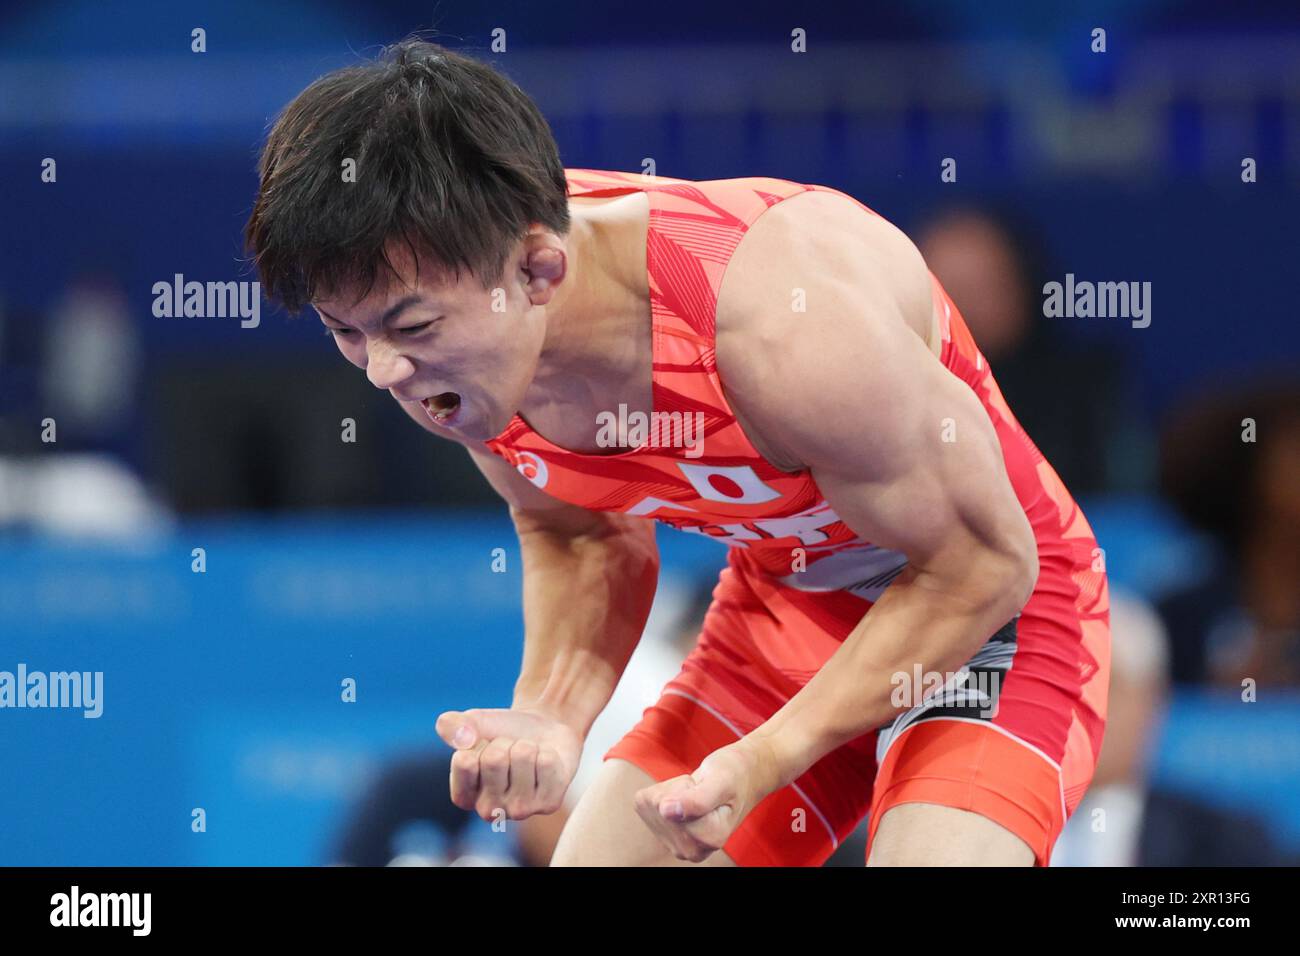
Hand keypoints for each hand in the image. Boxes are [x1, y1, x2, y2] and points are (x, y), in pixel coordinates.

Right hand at [435, 707, 582, 821]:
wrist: (542, 729)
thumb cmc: (501, 731)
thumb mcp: (472, 723)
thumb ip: (452, 726)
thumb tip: (463, 739)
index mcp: (463, 797)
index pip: (465, 762)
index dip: (477, 742)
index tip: (485, 746)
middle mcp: (489, 811)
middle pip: (495, 759)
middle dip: (504, 743)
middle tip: (510, 749)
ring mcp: (520, 811)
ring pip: (522, 756)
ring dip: (527, 746)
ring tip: (528, 756)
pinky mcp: (549, 803)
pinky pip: (547, 762)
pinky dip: (547, 752)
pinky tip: (545, 762)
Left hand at [632, 736, 780, 862]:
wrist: (743, 777)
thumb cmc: (735, 775)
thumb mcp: (721, 781)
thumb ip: (697, 800)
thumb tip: (666, 811)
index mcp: (709, 840)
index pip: (668, 805)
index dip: (685, 786)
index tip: (707, 788)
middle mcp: (690, 850)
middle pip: (659, 806)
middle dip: (678, 789)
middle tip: (702, 789)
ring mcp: (675, 844)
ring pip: (651, 805)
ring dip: (672, 790)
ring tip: (697, 793)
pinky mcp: (663, 833)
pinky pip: (645, 803)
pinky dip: (664, 791)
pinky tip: (686, 797)